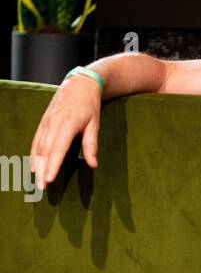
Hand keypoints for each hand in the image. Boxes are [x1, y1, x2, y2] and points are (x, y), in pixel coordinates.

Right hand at [29, 74, 101, 188]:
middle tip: (42, 188)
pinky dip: (33, 154)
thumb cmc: (89, 105)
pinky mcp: (43, 122)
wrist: (79, 84)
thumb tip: (93, 164)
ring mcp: (46, 122)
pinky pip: (36, 140)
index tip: (49, 179)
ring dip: (36, 164)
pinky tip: (33, 166)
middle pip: (45, 150)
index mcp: (67, 124)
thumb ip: (91, 145)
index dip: (53, 164)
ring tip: (37, 181)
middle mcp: (53, 123)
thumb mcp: (94, 124)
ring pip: (38, 146)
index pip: (58, 148)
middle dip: (42, 170)